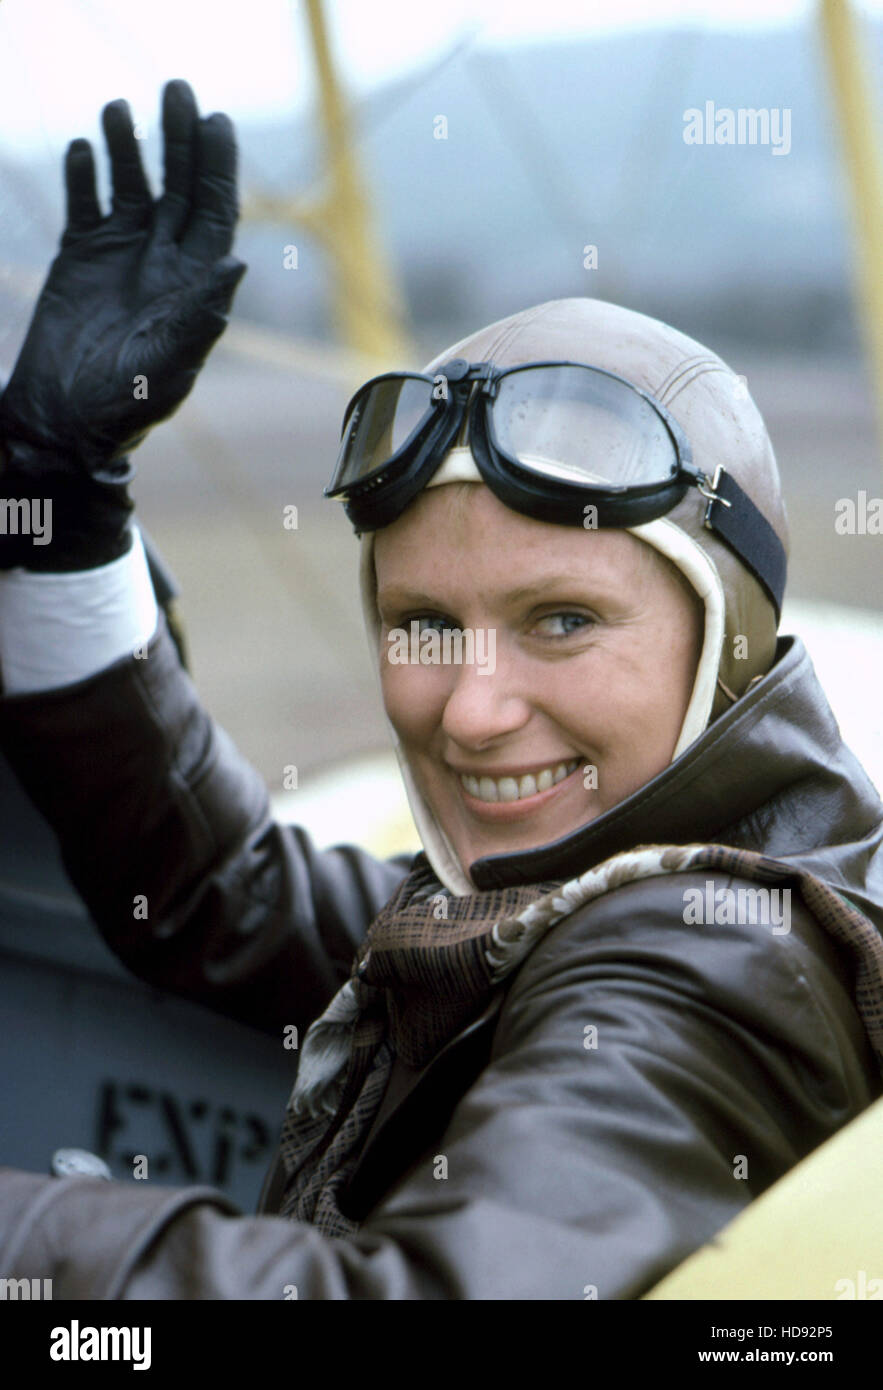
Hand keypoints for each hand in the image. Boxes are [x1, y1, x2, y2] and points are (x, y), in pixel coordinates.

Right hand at [0, 79, 245, 568]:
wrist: (68, 419)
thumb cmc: (127, 404)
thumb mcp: (170, 363)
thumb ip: (201, 316)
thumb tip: (238, 261)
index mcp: (194, 282)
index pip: (214, 211)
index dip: (218, 166)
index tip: (217, 120)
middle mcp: (162, 259)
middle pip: (178, 185)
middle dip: (179, 138)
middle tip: (176, 88)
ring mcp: (120, 254)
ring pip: (130, 184)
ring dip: (127, 146)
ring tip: (118, 110)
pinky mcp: (79, 255)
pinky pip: (86, 203)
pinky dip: (82, 175)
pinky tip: (80, 149)